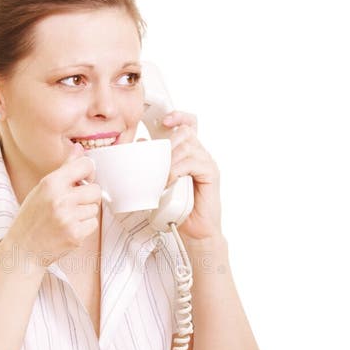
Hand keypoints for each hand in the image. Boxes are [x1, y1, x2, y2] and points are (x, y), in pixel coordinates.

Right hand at [5, 144, 101, 265]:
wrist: (23, 249)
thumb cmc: (31, 217)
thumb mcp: (42, 189)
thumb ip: (64, 169)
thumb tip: (79, 149)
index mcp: (51, 183)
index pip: (85, 165)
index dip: (88, 172)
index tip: (83, 180)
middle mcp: (61, 199)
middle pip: (95, 190)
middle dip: (88, 196)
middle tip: (74, 203)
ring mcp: (69, 218)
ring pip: (95, 208)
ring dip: (85, 213)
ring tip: (68, 218)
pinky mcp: (75, 235)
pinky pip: (93, 224)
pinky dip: (85, 227)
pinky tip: (69, 228)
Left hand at [159, 111, 222, 242]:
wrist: (194, 233)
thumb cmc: (177, 209)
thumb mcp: (159, 183)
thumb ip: (152, 164)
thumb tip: (138, 145)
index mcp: (188, 153)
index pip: (188, 124)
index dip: (178, 116)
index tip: (164, 121)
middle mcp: (200, 155)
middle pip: (186, 131)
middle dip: (168, 142)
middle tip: (158, 160)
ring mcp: (206, 163)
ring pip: (188, 145)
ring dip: (170, 159)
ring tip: (162, 176)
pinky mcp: (211, 174)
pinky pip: (193, 162)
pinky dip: (177, 170)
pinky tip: (170, 181)